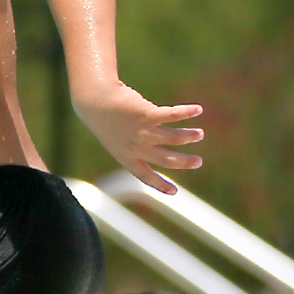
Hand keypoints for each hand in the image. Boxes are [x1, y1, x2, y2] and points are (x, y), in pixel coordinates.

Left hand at [74, 85, 203, 194]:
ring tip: (199, 134)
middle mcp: (136, 148)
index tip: (174, 192)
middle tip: (198, 162)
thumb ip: (134, 145)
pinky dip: (187, 112)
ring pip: (173, 138)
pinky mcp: (147, 114)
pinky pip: (172, 115)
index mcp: (126, 157)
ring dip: (189, 136)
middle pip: (166, 159)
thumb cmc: (105, 118)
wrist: (94, 100)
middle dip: (184, 162)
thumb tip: (154, 146)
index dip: (160, 185)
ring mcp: (142, 132)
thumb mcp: (116, 138)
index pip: (145, 176)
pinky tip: (198, 109)